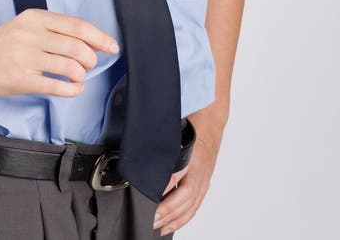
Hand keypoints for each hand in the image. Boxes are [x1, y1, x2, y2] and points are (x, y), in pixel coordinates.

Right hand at [0, 8, 119, 96]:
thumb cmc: (2, 43)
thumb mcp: (26, 25)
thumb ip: (53, 30)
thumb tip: (90, 41)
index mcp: (35, 17)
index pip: (77, 25)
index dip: (99, 37)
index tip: (112, 46)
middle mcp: (31, 34)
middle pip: (78, 46)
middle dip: (91, 59)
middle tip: (89, 64)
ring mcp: (25, 57)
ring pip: (70, 66)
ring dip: (81, 74)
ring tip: (77, 76)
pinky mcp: (21, 79)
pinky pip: (57, 86)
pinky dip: (72, 89)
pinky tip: (73, 88)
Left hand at [152, 120, 222, 236]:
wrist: (210, 125)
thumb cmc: (191, 127)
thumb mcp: (174, 133)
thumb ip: (161, 147)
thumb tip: (142, 159)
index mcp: (191, 157)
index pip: (176, 176)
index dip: (163, 189)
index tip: (149, 197)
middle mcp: (198, 172)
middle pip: (184, 197)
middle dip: (167, 211)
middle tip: (151, 218)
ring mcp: (203, 181)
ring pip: (190, 205)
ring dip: (173, 219)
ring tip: (157, 226)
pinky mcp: (204, 186)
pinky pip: (194, 207)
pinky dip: (183, 219)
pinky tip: (170, 225)